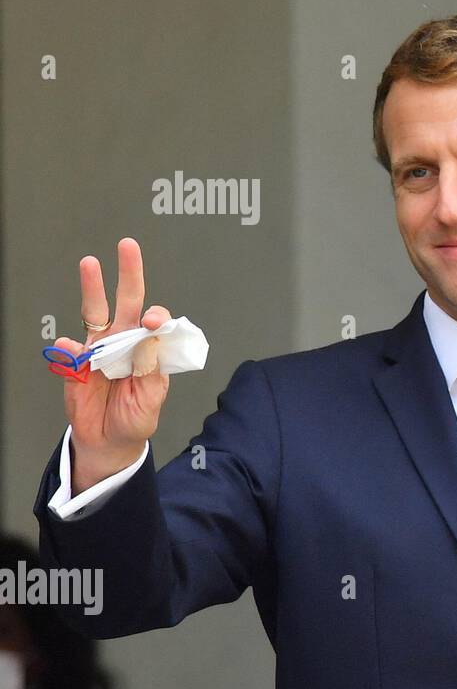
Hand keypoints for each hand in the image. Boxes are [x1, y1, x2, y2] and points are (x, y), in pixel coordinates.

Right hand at [55, 237, 171, 494]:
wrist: (111, 441)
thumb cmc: (136, 417)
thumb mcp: (151, 397)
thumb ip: (150, 368)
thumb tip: (146, 337)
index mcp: (148, 350)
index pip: (154, 323)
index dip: (155, 317)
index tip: (152, 320)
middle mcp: (124, 343)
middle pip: (126, 302)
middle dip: (129, 274)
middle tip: (128, 247)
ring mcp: (100, 350)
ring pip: (95, 312)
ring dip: (92, 288)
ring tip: (90, 264)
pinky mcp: (77, 364)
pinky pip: (71, 351)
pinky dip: (71, 349)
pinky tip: (74, 352)